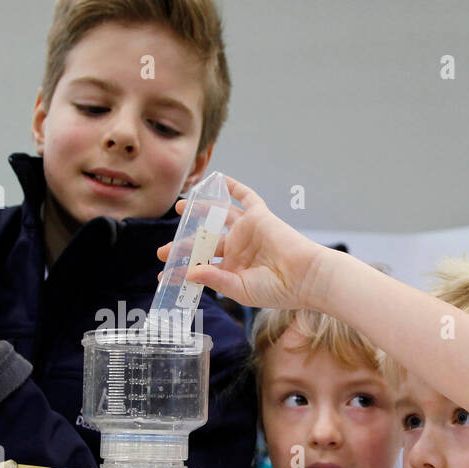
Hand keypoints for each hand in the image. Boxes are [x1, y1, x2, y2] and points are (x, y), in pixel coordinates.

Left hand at [156, 176, 328, 310]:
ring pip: (219, 217)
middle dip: (185, 244)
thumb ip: (214, 279)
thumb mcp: (240, 289)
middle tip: (163, 249)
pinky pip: (245, 197)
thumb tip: (189, 272)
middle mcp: (237, 249)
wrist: (305, 276)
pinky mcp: (259, 217)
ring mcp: (247, 231)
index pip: (203, 267)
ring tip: (180, 207)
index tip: (164, 274)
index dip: (183, 269)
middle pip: (205, 242)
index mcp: (233, 269)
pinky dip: (232, 187)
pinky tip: (218, 178)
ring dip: (201, 210)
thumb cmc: (277, 289)